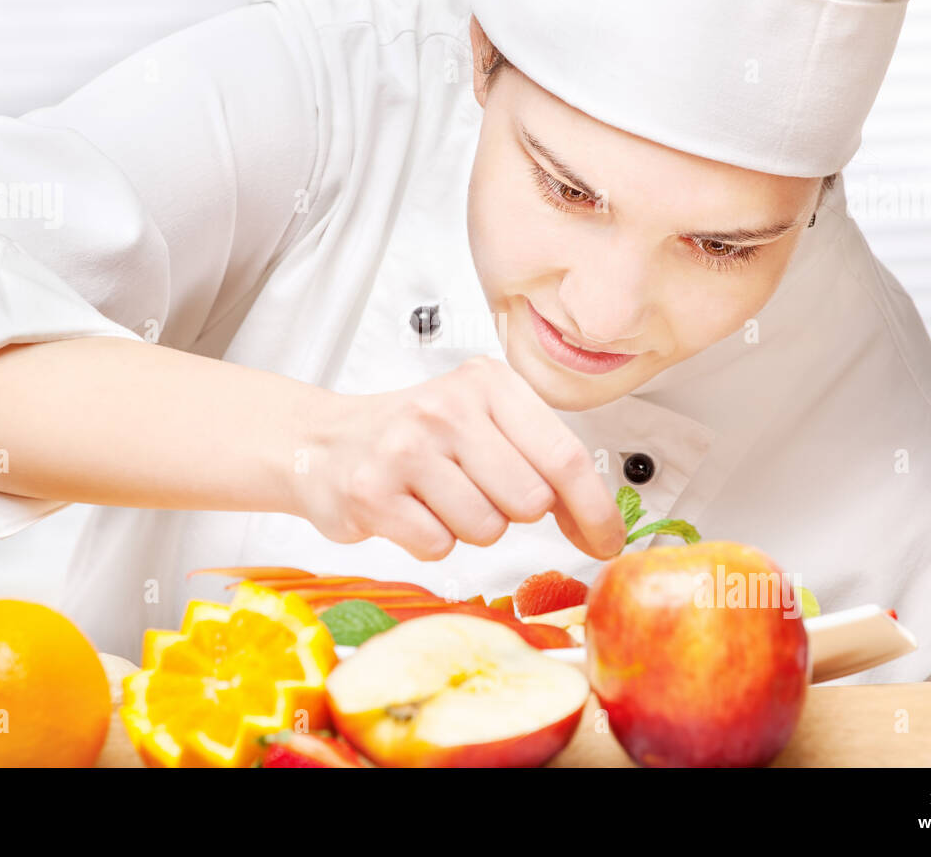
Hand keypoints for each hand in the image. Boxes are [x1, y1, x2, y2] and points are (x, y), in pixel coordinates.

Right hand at [290, 356, 627, 561]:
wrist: (324, 442)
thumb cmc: (416, 437)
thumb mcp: (483, 422)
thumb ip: (540, 459)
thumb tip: (599, 524)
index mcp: (487, 383)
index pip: (565, 456)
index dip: (595, 509)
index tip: (606, 542)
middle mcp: (447, 408)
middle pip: (530, 500)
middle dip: (512, 512)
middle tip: (476, 490)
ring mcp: (405, 449)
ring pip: (486, 529)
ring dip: (469, 527)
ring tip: (436, 496)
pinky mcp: (371, 493)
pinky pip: (439, 546)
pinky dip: (431, 541)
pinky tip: (410, 510)